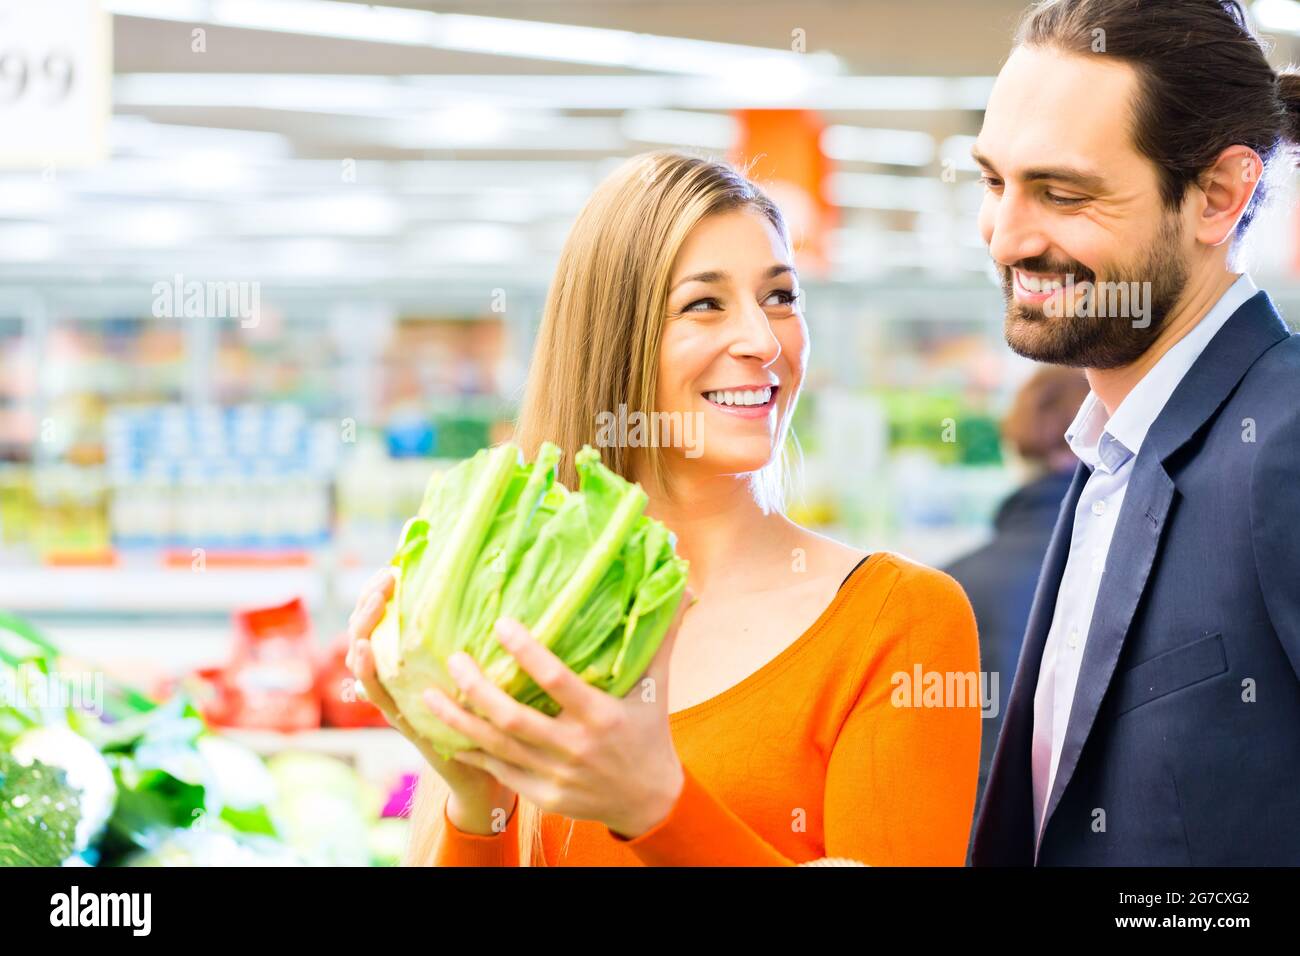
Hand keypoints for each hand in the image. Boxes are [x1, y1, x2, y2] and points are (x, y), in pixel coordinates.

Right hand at [345, 567, 516, 832]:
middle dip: (370, 601)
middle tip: (386, 578)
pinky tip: (367, 650)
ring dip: (365, 627)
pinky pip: (376, 694)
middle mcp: (400, 676)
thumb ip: (485, 637)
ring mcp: (396, 696)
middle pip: (368, 630)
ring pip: (364, 657)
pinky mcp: (402, 719)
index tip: (395, 564)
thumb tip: (512, 587)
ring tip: (375, 602)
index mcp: (417, 660)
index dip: (384, 590)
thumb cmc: (491, 716)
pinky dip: (366, 670)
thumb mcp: (485, 669)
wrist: (486, 773)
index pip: (389, 617)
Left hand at [427, 587, 694, 838]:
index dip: (527, 653)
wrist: (649, 802)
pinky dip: (469, 751)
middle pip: (514, 718)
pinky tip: (444, 731)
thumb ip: (661, 636)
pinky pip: (498, 771)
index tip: (501, 625)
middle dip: (477, 689)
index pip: (558, 682)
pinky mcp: (541, 795)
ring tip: (428, 694)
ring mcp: (555, 776)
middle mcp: (576, 748)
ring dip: (459, 720)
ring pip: (496, 746)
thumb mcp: (656, 685)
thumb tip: (682, 587)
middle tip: (453, 659)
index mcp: (602, 716)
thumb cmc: (649, 731)